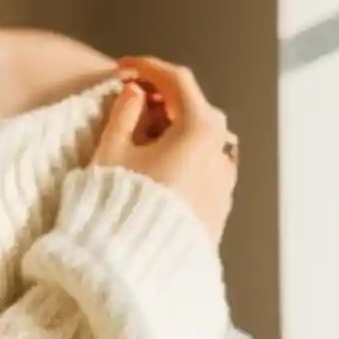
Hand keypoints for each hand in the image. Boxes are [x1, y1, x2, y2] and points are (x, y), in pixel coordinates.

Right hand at [93, 56, 238, 241]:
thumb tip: (135, 95)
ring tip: (140, 141)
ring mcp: (225, 184)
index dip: (147, 68)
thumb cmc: (120, 209)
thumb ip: (125, 114)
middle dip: (163, 101)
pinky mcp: (220, 209)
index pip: (177, 81)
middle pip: (194, 111)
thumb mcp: (112, 152)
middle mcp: (222, 153)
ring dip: (174, 133)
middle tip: (131, 102)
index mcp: (201, 130)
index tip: (124, 67)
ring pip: (201, 143)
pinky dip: (182, 160)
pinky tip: (155, 172)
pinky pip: (202, 171)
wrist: (137, 270)